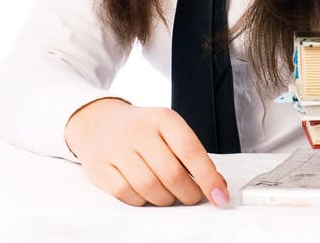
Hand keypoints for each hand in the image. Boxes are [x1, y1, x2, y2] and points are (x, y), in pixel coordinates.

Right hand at [64, 98, 229, 207]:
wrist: (99, 121)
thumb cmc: (141, 129)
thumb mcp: (167, 128)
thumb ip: (190, 153)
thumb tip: (216, 183)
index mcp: (163, 118)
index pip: (191, 150)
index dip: (208, 177)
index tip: (220, 196)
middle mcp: (140, 130)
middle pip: (172, 173)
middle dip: (189, 193)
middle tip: (193, 197)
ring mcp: (118, 148)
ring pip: (149, 187)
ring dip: (166, 199)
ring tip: (170, 195)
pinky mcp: (100, 167)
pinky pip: (126, 194)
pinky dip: (141, 201)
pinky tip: (146, 194)